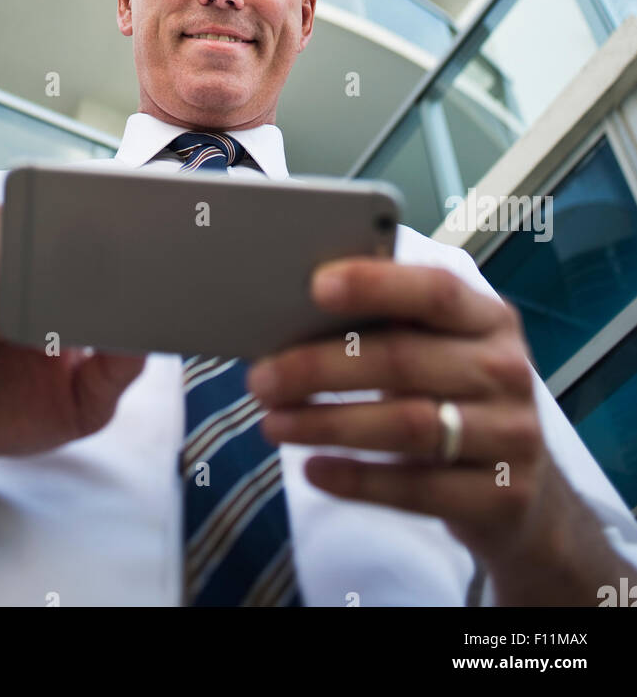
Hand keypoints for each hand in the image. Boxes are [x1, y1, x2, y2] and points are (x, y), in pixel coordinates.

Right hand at [0, 205, 145, 493]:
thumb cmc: (17, 407)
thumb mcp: (82, 402)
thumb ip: (114, 371)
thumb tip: (144, 342)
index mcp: (57, 275)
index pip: (80, 225)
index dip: (98, 225)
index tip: (115, 250)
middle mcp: (12, 260)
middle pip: (31, 208)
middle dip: (49, 238)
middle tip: (62, 287)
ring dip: (1, 268)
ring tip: (7, 323)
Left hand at [245, 257, 554, 573]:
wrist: (522, 490)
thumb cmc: (455, 398)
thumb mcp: (441, 351)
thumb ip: (390, 328)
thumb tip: (295, 311)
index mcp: (488, 318)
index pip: (434, 290)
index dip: (375, 285)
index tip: (315, 286)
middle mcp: (506, 370)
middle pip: (403, 360)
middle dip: (320, 367)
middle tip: (260, 379)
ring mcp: (511, 436)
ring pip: (406, 425)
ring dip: (327, 423)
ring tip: (273, 423)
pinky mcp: (501, 496)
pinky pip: (417, 489)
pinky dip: (357, 480)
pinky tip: (313, 470)